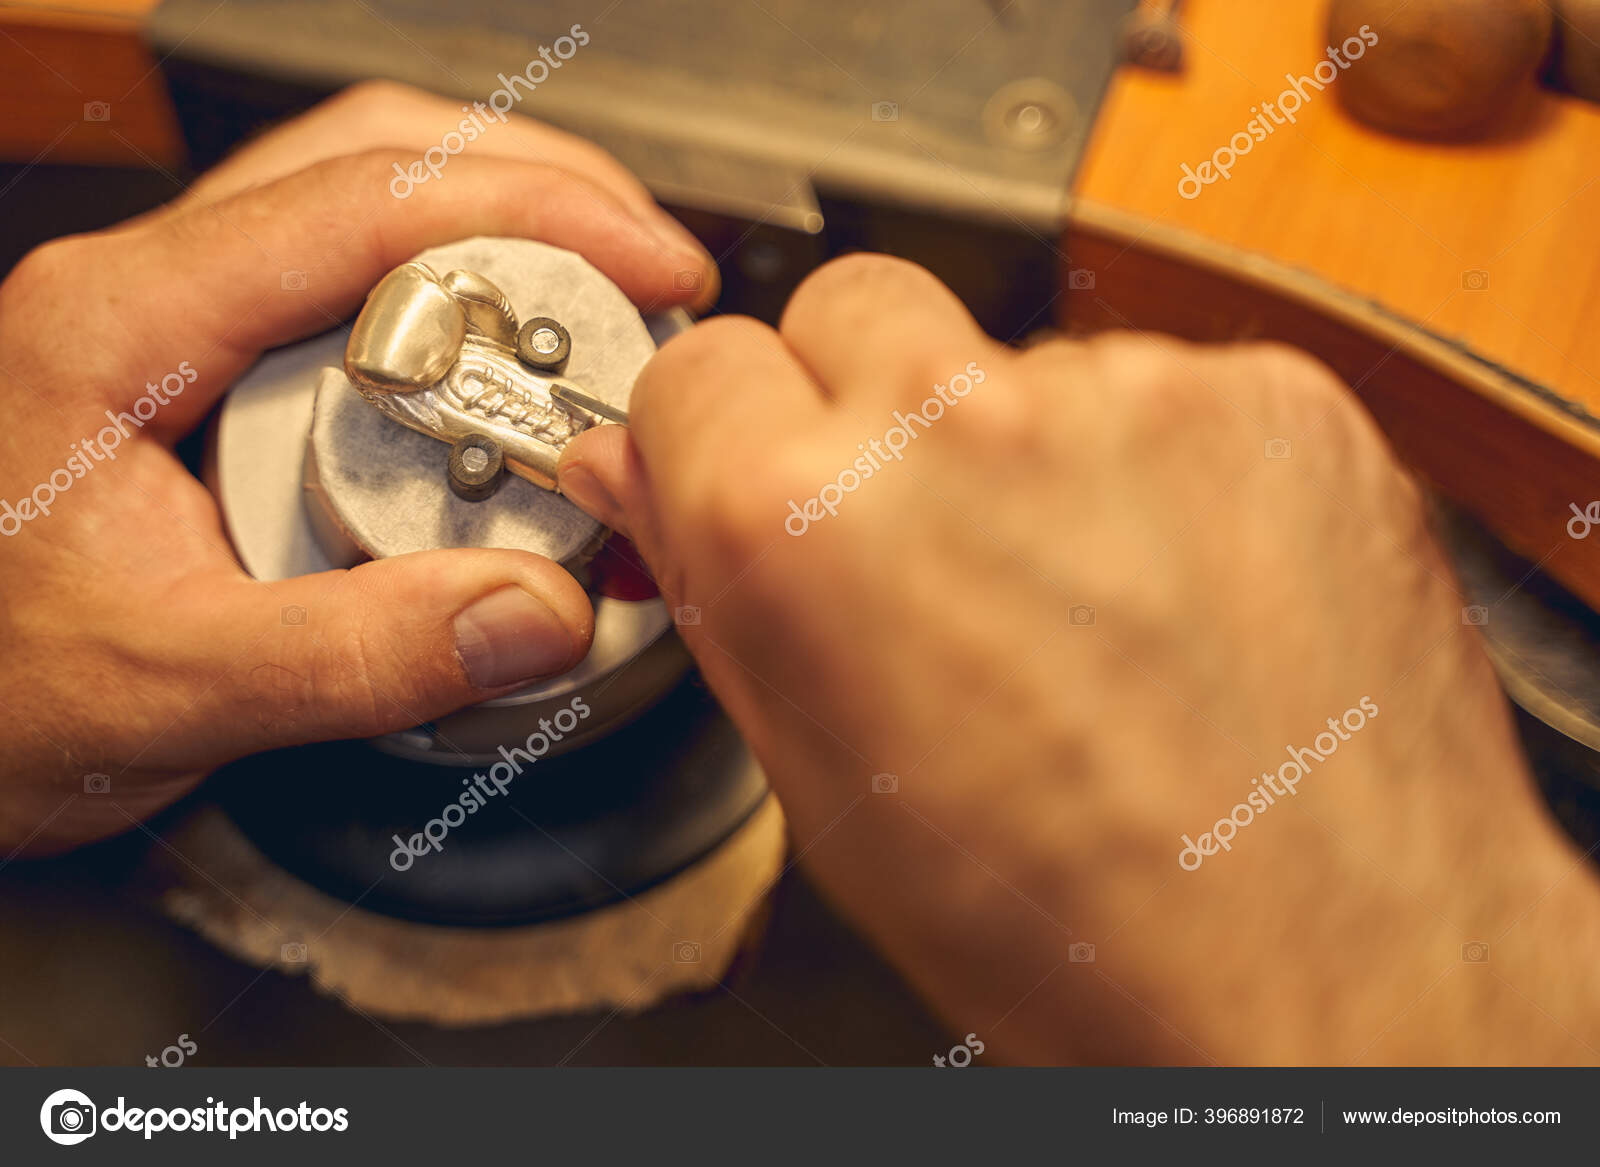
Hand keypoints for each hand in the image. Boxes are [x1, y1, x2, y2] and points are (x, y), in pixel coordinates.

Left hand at [0, 84, 715, 853]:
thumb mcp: (165, 691)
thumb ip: (355, 656)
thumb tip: (537, 612)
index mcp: (120, 323)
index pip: (365, 202)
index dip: (541, 213)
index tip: (654, 265)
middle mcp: (147, 289)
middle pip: (377, 162)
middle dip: (541, 196)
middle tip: (647, 275)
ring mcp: (176, 319)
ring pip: (367, 212)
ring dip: (502, 243)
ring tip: (600, 313)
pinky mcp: (207, 370)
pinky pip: (350, 293)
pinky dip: (455, 311)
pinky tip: (504, 376)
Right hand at [558, 255, 1599, 1063]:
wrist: (1338, 972)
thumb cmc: (1079, 928)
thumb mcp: (826, 785)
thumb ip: (717, 590)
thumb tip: (642, 475)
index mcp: (806, 524)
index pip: (696, 366)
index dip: (722, 433)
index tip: (755, 466)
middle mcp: (959, 423)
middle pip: (851, 305)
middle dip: (861, 400)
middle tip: (923, 528)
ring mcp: (1129, 395)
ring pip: (1015, 357)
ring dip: (1025, 447)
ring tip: (1087, 600)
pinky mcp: (1272, 398)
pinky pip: (1164, 388)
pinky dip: (1159, 465)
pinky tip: (1183, 589)